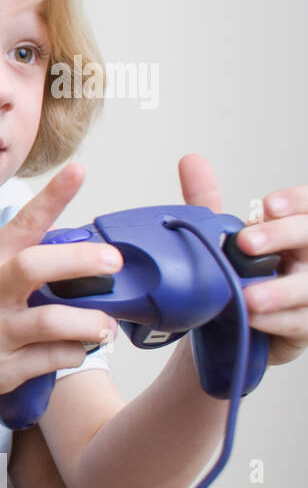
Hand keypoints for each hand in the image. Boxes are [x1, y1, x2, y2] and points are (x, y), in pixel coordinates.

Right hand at [0, 163, 120, 402]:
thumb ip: (15, 261)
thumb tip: (72, 249)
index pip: (21, 225)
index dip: (52, 198)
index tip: (78, 172)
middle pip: (34, 267)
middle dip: (79, 262)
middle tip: (112, 261)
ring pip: (52, 323)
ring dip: (90, 323)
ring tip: (106, 325)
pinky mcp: (3, 370)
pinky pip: (53, 359)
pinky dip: (74, 352)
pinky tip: (74, 348)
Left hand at [178, 153, 307, 365]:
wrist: (223, 327)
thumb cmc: (230, 277)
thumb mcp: (217, 237)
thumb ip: (207, 201)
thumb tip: (191, 161)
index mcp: (291, 232)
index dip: (297, 202)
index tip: (269, 205)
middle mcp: (306, 259)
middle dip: (284, 236)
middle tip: (246, 243)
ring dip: (281, 290)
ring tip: (248, 294)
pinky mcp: (305, 325)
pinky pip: (302, 321)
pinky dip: (278, 319)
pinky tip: (254, 317)